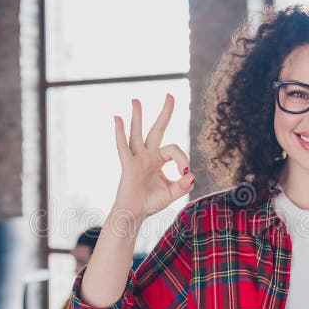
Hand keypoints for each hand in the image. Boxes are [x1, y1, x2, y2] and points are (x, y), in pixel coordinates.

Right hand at [112, 94, 194, 222]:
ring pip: (137, 134)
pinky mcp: (128, 165)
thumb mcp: (172, 193)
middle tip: (170, 94)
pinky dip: (120, 133)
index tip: (184, 174)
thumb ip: (183, 185)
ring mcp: (137, 159)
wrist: (135, 214)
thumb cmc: (151, 203)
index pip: (174, 150)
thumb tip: (191, 176)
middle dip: (165, 113)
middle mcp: (147, 155)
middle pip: (157, 129)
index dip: (182, 159)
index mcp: (158, 159)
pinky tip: (117, 118)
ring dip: (137, 117)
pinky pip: (124, 147)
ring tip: (136, 100)